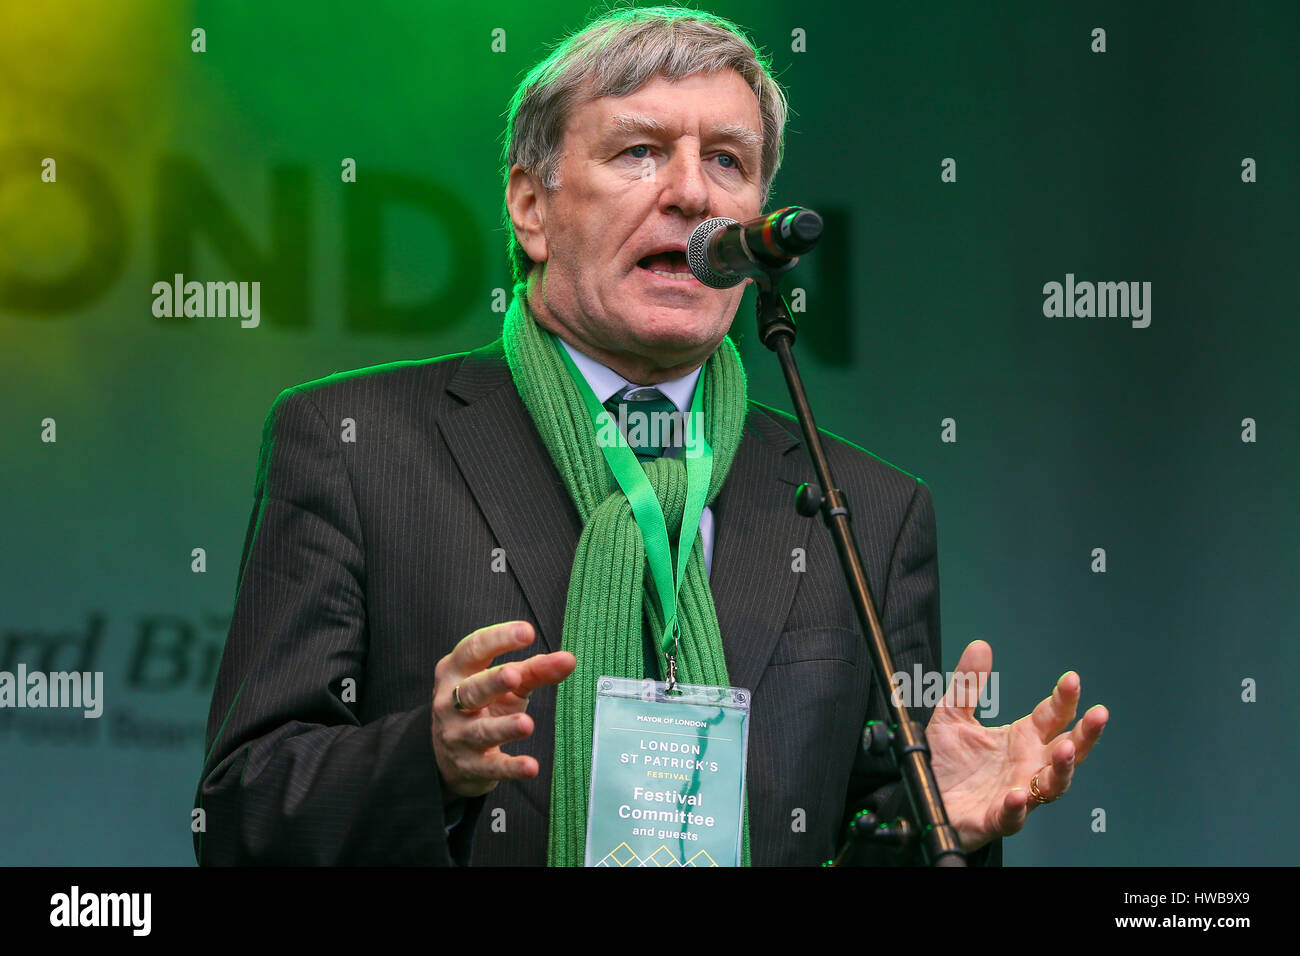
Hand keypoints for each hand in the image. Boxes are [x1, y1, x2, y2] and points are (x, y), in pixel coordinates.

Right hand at [431, 620, 575, 798]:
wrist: (448, 755)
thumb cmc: (482, 705)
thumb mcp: (507, 684)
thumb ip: (535, 669)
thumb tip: (568, 659)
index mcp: (456, 671)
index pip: (474, 649)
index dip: (499, 639)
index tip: (527, 631)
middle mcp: (450, 702)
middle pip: (471, 690)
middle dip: (493, 682)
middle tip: (515, 675)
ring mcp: (458, 736)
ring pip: (480, 731)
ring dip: (504, 727)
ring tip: (526, 724)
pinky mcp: (470, 765)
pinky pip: (492, 766)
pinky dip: (511, 768)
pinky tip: (531, 767)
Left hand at [924, 640, 1108, 852]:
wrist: (922, 798)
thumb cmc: (945, 762)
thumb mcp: (952, 714)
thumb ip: (968, 683)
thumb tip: (980, 646)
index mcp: (1021, 739)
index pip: (1052, 716)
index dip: (1064, 698)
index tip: (1071, 680)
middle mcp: (1026, 766)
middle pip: (1067, 751)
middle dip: (1085, 734)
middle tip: (1097, 715)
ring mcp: (1016, 793)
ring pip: (1052, 786)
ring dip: (1061, 769)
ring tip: (1063, 749)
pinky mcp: (995, 819)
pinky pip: (1012, 817)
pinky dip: (1017, 808)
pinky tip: (1017, 795)